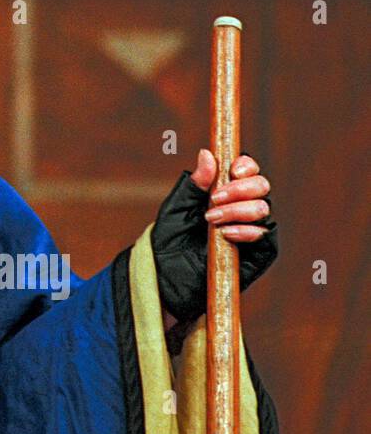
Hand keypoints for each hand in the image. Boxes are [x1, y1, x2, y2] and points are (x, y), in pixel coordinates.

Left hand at [152, 148, 277, 325]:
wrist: (166, 279)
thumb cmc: (169, 242)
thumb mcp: (175, 209)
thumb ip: (193, 185)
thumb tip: (207, 154)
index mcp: (224, 193)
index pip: (246, 170)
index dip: (245, 165)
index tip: (232, 170)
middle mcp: (242, 209)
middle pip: (261, 186)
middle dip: (240, 188)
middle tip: (214, 200)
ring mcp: (252, 232)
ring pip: (264, 209)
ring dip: (238, 210)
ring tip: (211, 220)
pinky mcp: (258, 256)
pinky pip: (267, 237)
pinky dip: (248, 232)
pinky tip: (227, 234)